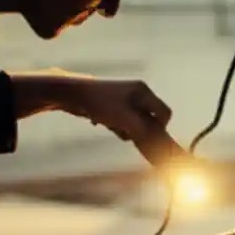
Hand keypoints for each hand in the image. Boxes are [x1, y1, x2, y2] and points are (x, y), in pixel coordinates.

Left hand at [10, 70, 172, 144]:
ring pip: (136, 122)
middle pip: (150, 119)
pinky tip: (102, 121)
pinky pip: (124, 121)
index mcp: (144, 91)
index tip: (145, 134)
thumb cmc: (100, 103)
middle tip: (124, 130)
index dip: (159, 127)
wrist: (70, 93)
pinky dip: (116, 126)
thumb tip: (157, 143)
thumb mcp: (126, 120)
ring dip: (126, 129)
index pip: (164, 113)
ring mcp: (125, 97)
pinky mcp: (114, 104)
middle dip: (139, 129)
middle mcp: (137, 92)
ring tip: (110, 125)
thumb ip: (144, 131)